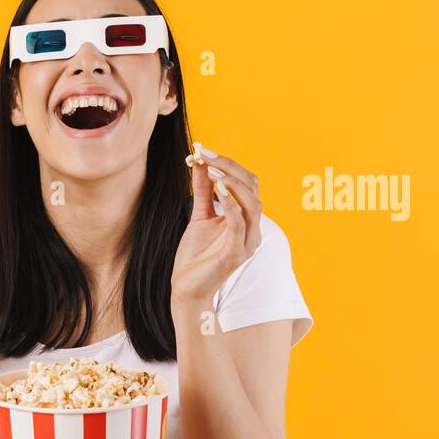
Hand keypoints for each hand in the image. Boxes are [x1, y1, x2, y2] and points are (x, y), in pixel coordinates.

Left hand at [170, 143, 263, 307]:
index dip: (227, 164)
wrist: (186, 289)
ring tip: (212, 170)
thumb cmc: (195, 255)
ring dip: (232, 183)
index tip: (202, 150)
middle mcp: (252, 229)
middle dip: (229, 168)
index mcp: (246, 218)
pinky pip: (240, 224)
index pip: (247, 183)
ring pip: (252, 204)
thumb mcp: (199, 216)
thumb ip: (202, 190)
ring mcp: (247, 242)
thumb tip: (200, 161)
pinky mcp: (237, 254)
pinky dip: (231, 205)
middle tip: (205, 155)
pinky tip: (218, 191)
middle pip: (252, 189)